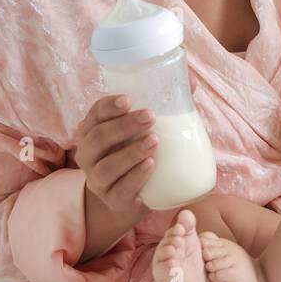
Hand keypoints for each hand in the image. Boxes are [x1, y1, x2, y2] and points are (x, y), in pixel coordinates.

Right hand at [75, 94, 156, 231]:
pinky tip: (151, 165)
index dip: (108, 106)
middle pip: (97, 138)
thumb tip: (191, 80)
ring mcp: (98, 180)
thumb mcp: (146, 129)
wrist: (138, 196)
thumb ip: (166, 104)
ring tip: (154, 141)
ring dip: (129, 153)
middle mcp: (88, 155)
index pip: (94, 114)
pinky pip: (119, 190)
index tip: (129, 100)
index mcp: (93, 132)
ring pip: (105, 167)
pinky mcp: (113, 201)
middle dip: (123, 126)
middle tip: (150, 117)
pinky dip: (135, 177)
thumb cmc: (141, 152)